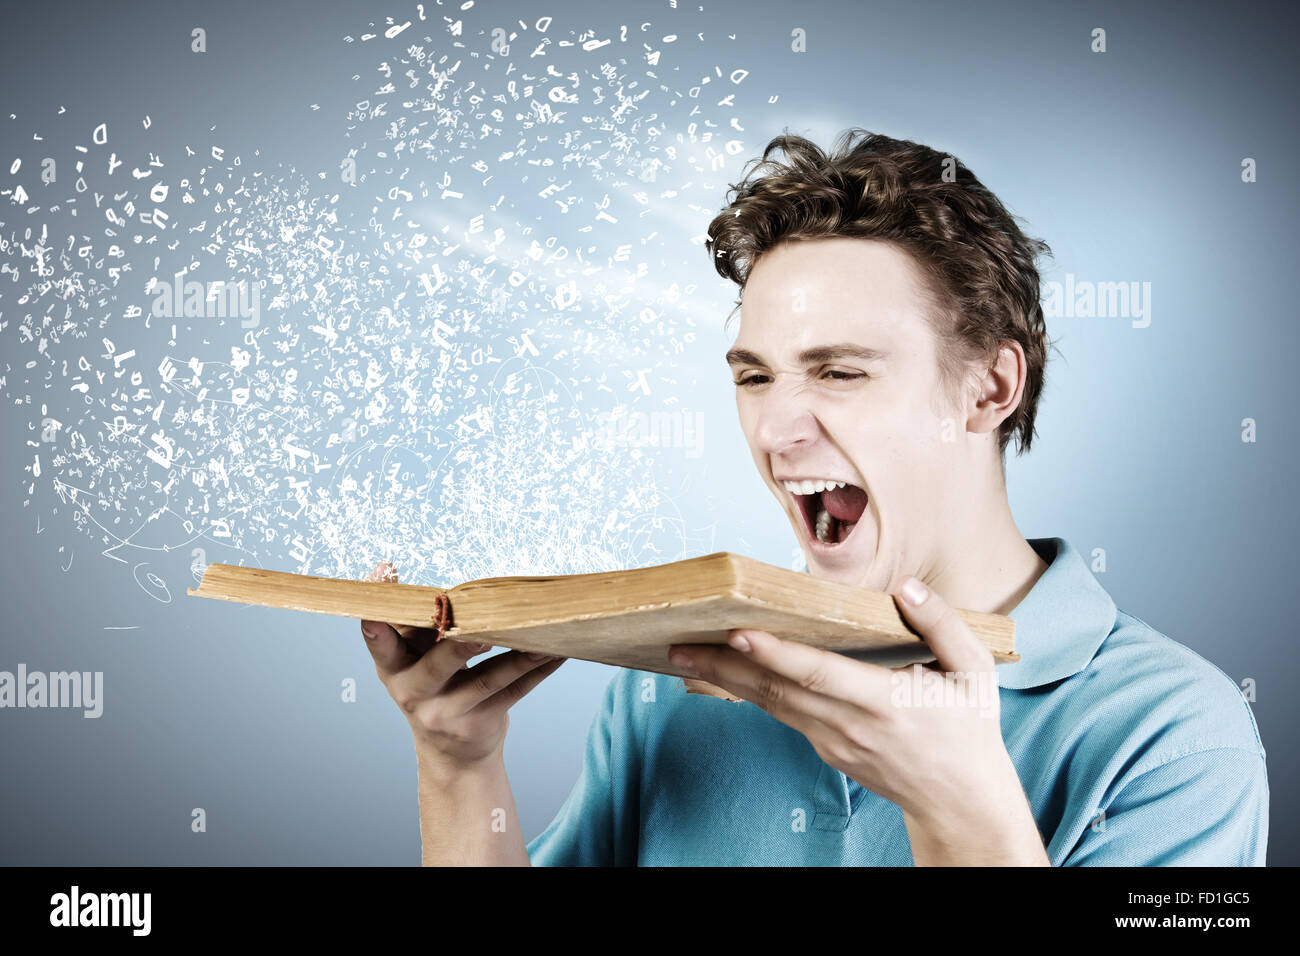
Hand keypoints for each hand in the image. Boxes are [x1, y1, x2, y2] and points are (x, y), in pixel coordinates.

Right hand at [360, 561, 565, 772]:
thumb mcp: (411, 662)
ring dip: (519, 655)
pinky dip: (538, 670)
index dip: (379, 618)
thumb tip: (398, 570)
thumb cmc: (431, 689)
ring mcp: (447, 712)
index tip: (384, 582)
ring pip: (486, 678)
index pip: (380, 643)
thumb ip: (413, 626)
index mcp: (392, 669)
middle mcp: (414, 692)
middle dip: (459, 644)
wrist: (450, 756)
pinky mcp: (479, 724)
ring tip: (543, 634)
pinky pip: (513, 692)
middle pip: (438, 663)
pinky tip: (557, 651)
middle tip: (480, 627)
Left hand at [668, 576, 1045, 862]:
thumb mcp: (974, 673)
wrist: (959, 803)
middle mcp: (849, 725)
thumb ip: (942, 625)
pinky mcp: (823, 747)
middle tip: (678, 642)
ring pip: (770, 704)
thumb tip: (906, 587)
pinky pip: (781, 712)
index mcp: (884, 703)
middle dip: (724, 666)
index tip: (737, 633)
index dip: (775, 654)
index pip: (818, 675)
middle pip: (777, 690)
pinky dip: (749, 690)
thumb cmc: (969, 731)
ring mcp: (831, 741)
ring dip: (725, 678)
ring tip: (685, 651)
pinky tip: (724, 669)